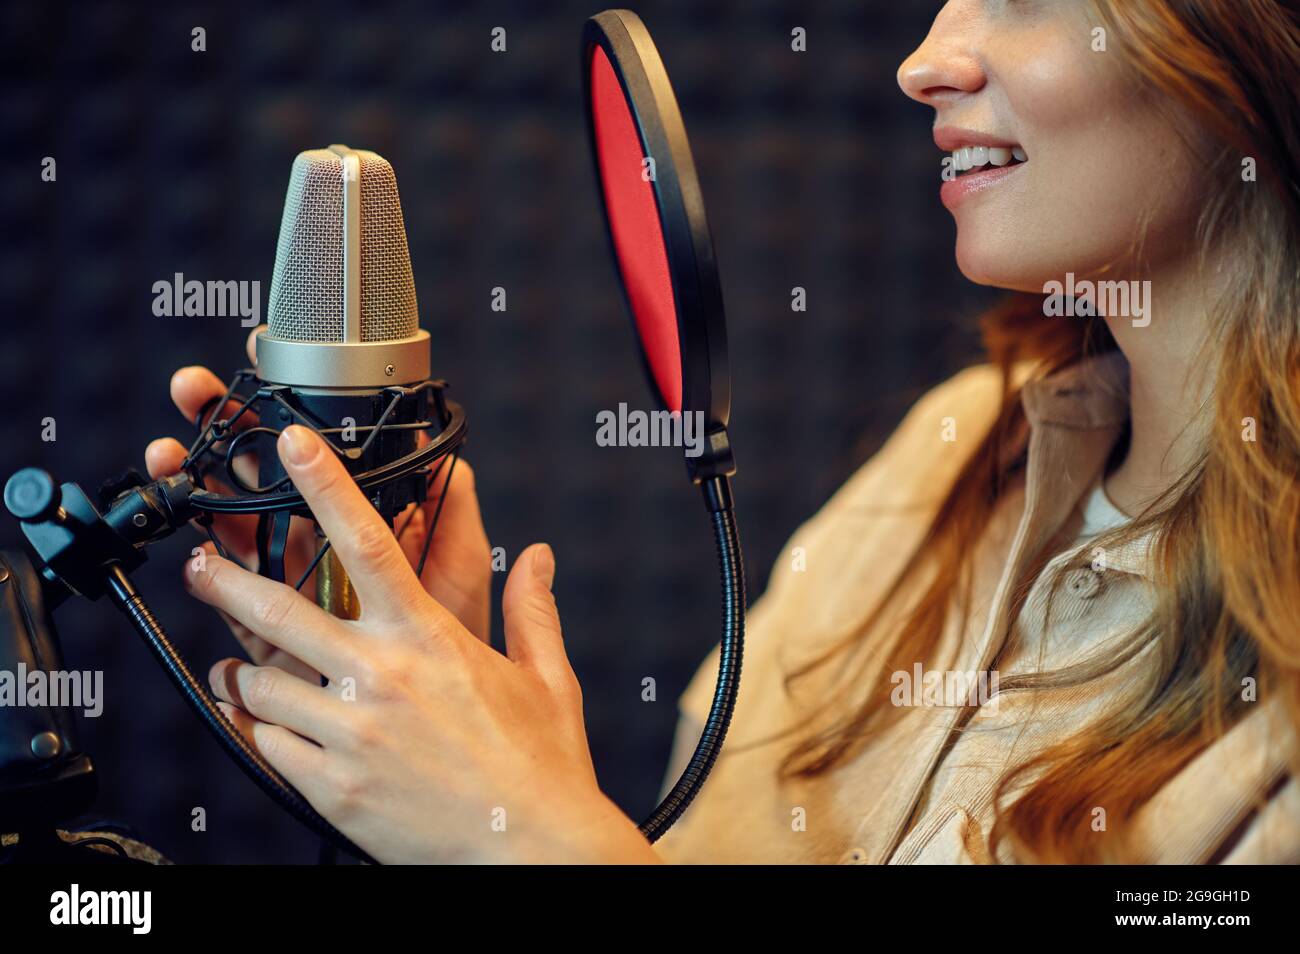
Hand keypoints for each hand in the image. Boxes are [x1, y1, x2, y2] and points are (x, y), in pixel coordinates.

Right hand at [146, 327, 492, 678]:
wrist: (451, 734)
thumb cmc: (462, 652)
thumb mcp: (462, 569)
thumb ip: (454, 511)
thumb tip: (448, 456)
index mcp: (359, 535)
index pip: (318, 463)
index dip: (288, 413)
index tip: (261, 360)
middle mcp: (317, 558)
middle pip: (260, 483)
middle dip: (222, 431)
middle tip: (194, 391)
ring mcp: (290, 598)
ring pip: (233, 534)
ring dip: (199, 487)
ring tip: (173, 450)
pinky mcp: (271, 651)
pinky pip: (231, 610)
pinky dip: (209, 577)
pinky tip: (193, 545)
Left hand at [184, 424, 658, 863]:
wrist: (532, 849)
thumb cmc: (542, 766)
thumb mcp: (548, 678)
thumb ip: (532, 611)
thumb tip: (539, 559)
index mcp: (429, 639)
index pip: (366, 542)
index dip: (325, 485)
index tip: (294, 447)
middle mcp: (381, 677)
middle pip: (278, 609)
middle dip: (226, 582)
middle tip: (202, 567)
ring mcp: (350, 733)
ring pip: (261, 682)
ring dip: (244, 670)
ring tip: (237, 665)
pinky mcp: (332, 787)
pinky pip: (267, 745)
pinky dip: (259, 730)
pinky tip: (265, 724)